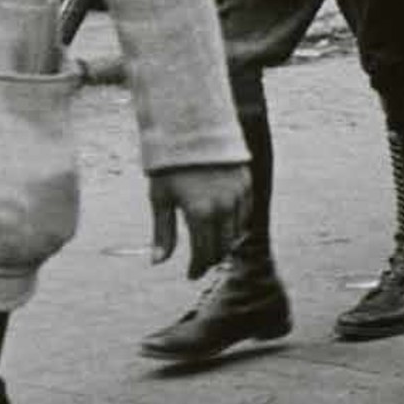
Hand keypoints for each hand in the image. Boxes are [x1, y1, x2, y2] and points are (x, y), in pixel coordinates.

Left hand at [149, 162, 251, 277]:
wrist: (191, 128)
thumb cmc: (169, 165)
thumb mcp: (160, 198)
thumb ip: (163, 233)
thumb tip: (157, 262)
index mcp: (200, 213)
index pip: (203, 253)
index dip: (197, 268)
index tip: (191, 275)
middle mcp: (223, 207)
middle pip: (222, 247)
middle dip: (211, 259)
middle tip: (200, 264)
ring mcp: (238, 196)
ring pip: (237, 234)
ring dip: (224, 244)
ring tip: (212, 247)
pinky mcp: (246, 184)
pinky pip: (245, 215)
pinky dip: (236, 227)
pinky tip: (225, 228)